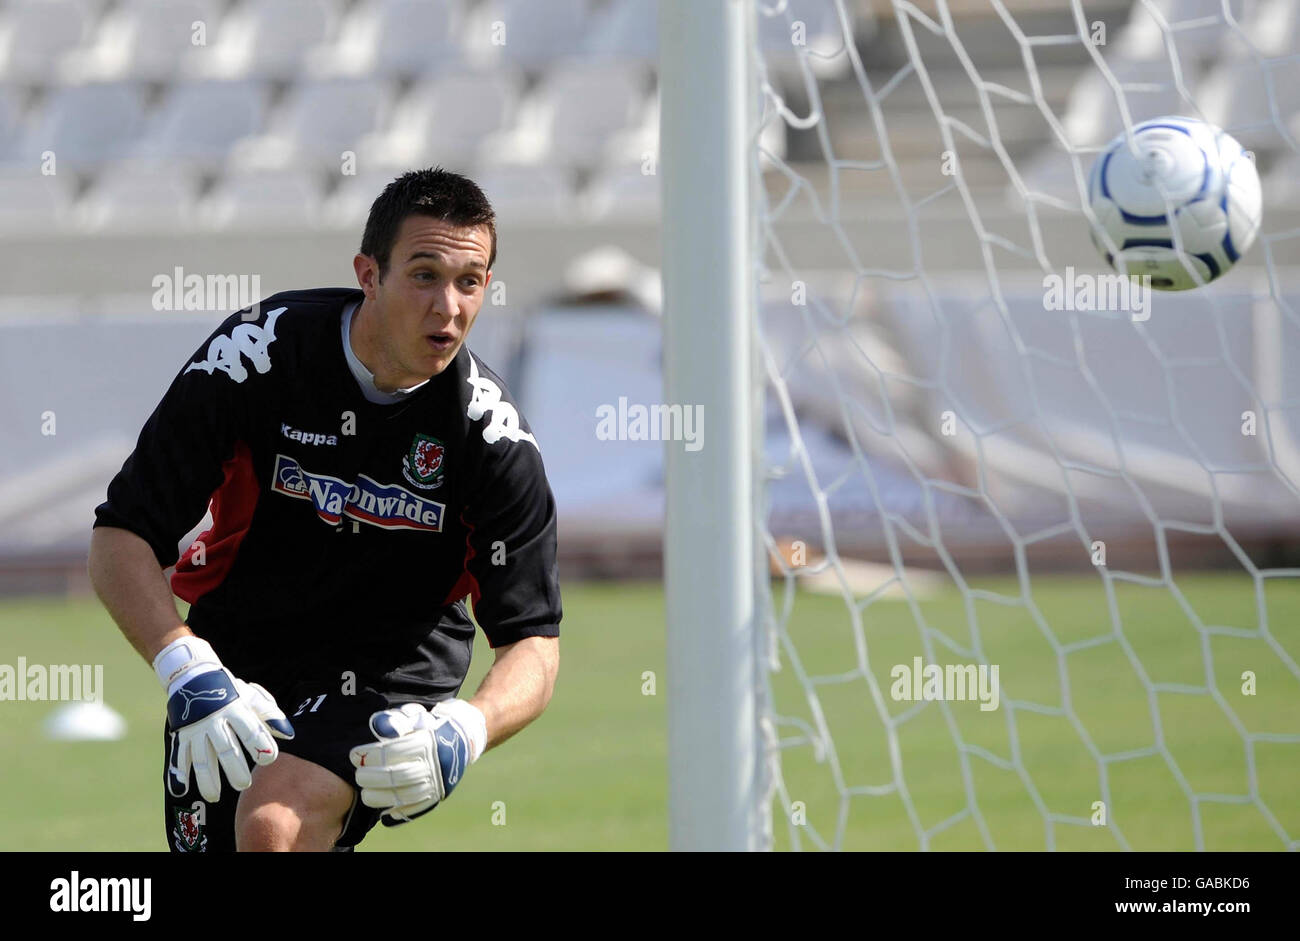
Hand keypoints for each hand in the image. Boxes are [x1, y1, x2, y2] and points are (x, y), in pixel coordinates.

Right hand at [155, 636, 293, 801]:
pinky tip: (182, 790)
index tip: (269, 759)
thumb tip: (289, 735)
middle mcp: (214, 720)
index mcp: (235, 709)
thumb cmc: (230, 691)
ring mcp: (196, 728)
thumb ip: (271, 716)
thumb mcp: (252, 696)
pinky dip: (179, 773)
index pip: (250, 729)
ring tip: (214, 796)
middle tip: (244, 785)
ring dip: (207, 778)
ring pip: (201, 757)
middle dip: (234, 768)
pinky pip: (180, 756)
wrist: (194, 677)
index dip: (260, 744)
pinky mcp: (182, 734)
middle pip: (225, 748)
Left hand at [349, 700, 486, 825]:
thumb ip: (396, 720)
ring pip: (404, 795)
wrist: (462, 738)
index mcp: (427, 741)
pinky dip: (396, 812)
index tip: (355, 755)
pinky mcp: (438, 795)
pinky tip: (382, 809)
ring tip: (365, 793)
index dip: (370, 754)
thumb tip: (378, 726)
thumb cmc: (429, 726)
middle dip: (371, 777)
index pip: (393, 751)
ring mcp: (437, 782)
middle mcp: (433, 763)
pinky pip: (415, 809)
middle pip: (396, 775)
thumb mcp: (415, 716)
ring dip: (379, 796)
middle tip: (359, 775)